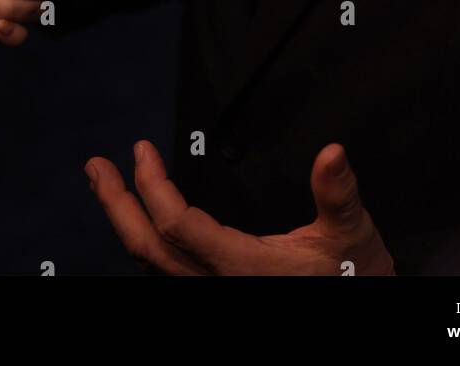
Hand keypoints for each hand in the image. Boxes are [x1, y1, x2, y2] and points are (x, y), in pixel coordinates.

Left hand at [85, 140, 393, 275]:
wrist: (362, 308)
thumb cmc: (354, 276)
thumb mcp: (352, 234)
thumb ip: (338, 193)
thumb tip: (331, 153)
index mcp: (244, 267)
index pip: (178, 227)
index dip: (152, 187)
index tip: (141, 151)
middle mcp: (219, 285)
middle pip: (149, 250)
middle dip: (117, 206)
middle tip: (96, 167)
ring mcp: (214, 293)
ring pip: (153, 266)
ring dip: (125, 223)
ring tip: (107, 186)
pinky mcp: (218, 291)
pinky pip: (167, 274)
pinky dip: (146, 245)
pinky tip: (143, 224)